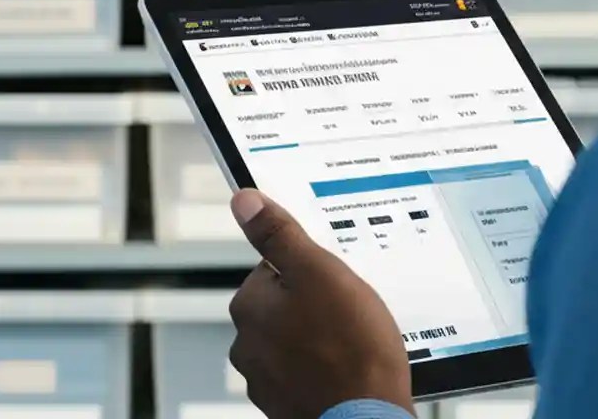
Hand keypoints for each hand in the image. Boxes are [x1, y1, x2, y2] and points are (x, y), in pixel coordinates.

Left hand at [229, 189, 415, 418]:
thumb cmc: (351, 349)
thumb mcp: (320, 272)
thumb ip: (279, 235)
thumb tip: (245, 200)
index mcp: (249, 306)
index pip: (274, 267)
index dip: (311, 270)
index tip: (335, 282)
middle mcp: (246, 344)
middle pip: (284, 305)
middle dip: (315, 306)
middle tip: (349, 314)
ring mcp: (265, 379)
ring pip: (295, 340)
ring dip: (320, 340)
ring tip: (352, 345)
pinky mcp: (286, 405)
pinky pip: (305, 373)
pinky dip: (323, 370)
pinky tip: (348, 370)